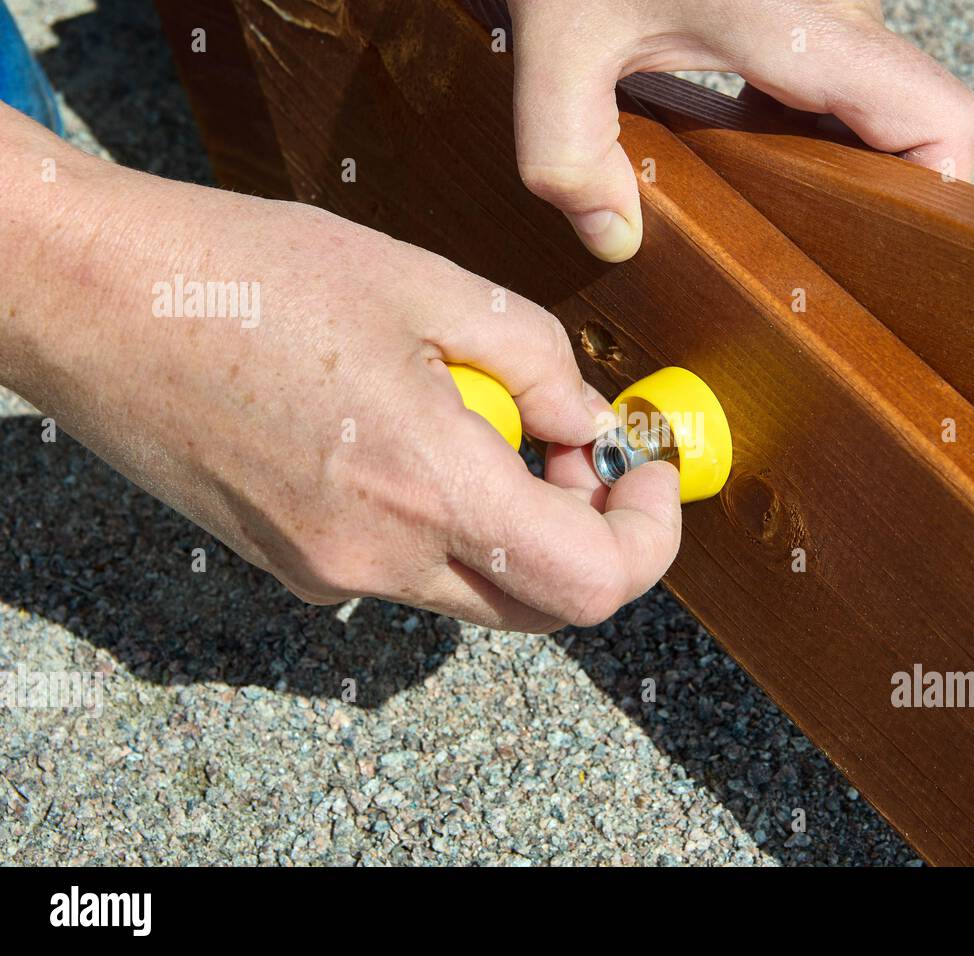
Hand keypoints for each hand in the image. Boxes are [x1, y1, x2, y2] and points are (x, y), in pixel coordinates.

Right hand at [0, 106, 680, 630]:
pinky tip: (407, 439)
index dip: (650, 538)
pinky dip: (445, 524)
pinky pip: (407, 571)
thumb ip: (535, 358)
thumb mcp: (423, 283)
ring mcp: (329, 575)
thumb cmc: (248, 275)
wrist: (95, 303)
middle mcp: (378, 559)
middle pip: (543, 605)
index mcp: (425, 486)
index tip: (650, 475)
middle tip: (578, 445)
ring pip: (476, 592)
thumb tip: (587, 423)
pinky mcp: (293, 567)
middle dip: (590, 533)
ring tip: (484, 421)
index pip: (592, 582)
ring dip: (516, 526)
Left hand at [507, 0, 973, 260]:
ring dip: (837, 153)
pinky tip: (742, 142)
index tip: (879, 246)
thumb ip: (568, 155)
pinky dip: (810, 116)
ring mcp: (823, 2)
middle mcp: (833, 8)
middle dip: (871, 190)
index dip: (938, 193)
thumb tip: (615, 238)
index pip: (939, 117)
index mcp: (801, 26)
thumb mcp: (554, 47)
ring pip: (876, 92)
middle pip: (913, 116)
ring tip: (766, 202)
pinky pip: (839, 68)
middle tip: (799, 243)